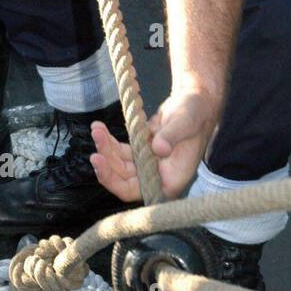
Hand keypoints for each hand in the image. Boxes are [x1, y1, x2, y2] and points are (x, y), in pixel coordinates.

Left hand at [90, 87, 220, 201]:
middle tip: (94, 153)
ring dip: (106, 150)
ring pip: (120, 166)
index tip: (102, 164)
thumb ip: (172, 136)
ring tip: (97, 129)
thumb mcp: (186, 122)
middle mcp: (159, 176)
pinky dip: (110, 142)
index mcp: (172, 179)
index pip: (139, 191)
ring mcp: (149, 163)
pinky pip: (121, 152)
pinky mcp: (143, 150)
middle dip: (108, 166)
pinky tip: (100, 127)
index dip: (117, 183)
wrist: (196, 99)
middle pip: (125, 181)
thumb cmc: (196, 113)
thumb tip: (159, 149)